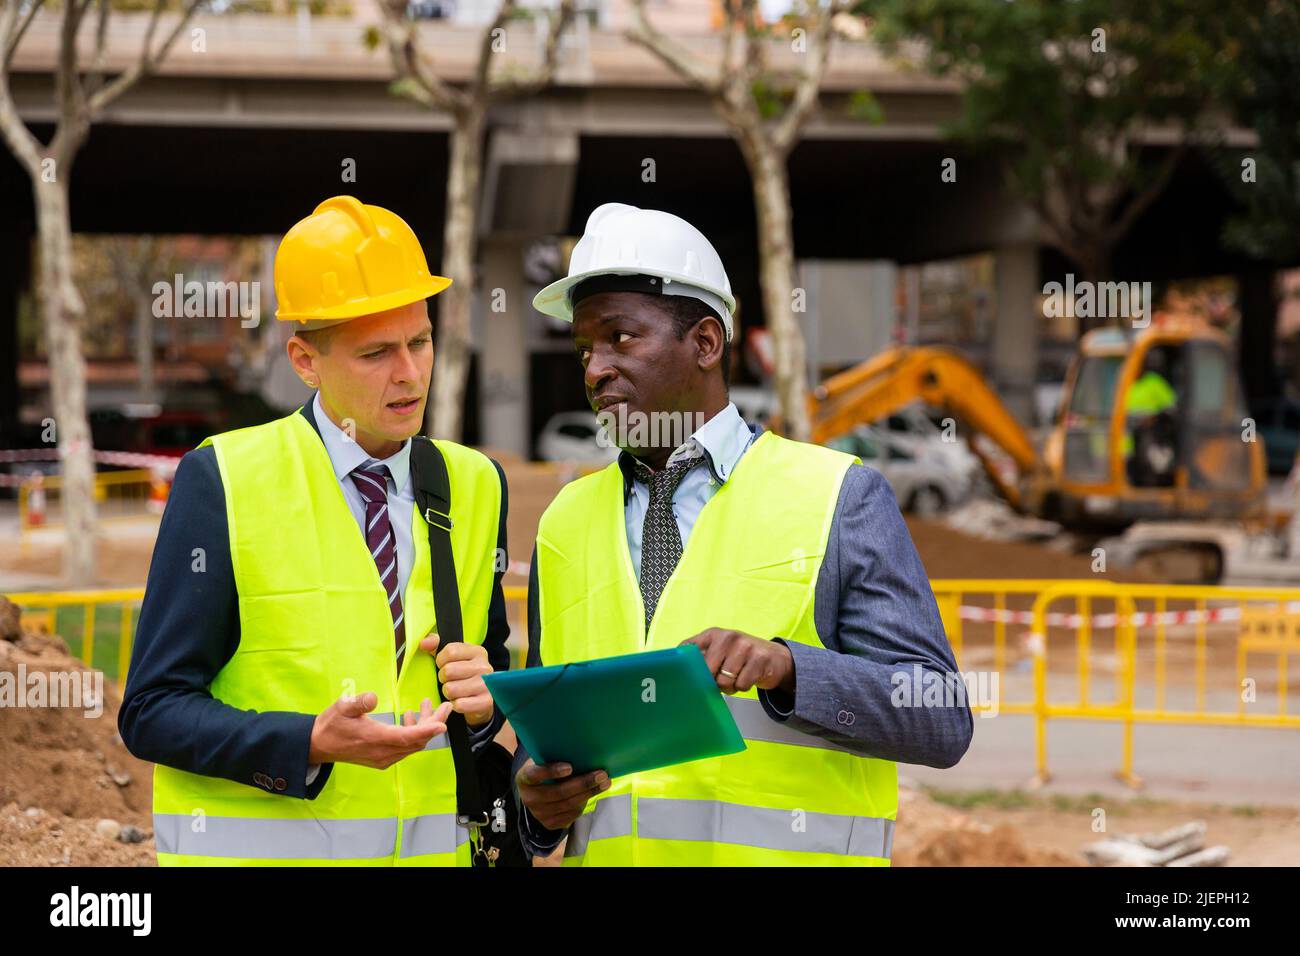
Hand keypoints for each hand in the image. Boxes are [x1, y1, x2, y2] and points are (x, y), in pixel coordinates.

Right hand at [309, 691, 452, 769]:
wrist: (318, 745)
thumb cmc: (331, 724)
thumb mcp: (341, 707)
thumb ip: (358, 703)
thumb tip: (372, 697)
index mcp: (375, 739)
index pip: (408, 737)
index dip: (427, 730)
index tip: (443, 722)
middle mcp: (383, 753)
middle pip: (417, 741)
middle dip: (433, 724)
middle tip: (445, 706)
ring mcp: (384, 758)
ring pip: (413, 745)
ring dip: (424, 727)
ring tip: (425, 706)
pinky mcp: (382, 759)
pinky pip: (405, 748)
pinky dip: (414, 734)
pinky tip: (409, 718)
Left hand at [421, 632, 493, 726]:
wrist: (480, 696)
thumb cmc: (463, 674)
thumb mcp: (451, 656)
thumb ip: (435, 645)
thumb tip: (424, 643)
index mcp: (477, 651)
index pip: (450, 651)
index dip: (441, 660)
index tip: (444, 664)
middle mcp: (484, 666)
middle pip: (448, 671)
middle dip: (443, 678)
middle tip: (450, 680)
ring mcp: (487, 685)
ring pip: (451, 689)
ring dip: (448, 693)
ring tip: (456, 691)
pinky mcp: (486, 702)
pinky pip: (459, 704)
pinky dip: (455, 705)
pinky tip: (461, 700)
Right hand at [516, 759, 609, 830]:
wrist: (534, 793)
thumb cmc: (543, 770)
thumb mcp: (542, 760)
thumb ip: (554, 757)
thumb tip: (581, 751)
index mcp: (524, 778)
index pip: (535, 774)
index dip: (551, 771)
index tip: (570, 767)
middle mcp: (529, 798)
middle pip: (558, 793)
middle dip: (582, 783)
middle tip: (601, 774)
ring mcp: (538, 814)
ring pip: (568, 805)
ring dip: (589, 794)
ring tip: (604, 783)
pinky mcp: (549, 824)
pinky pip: (570, 815)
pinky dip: (583, 805)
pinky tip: (592, 794)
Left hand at [681, 628, 794, 694]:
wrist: (775, 658)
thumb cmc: (741, 657)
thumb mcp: (720, 651)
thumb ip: (701, 657)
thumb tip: (678, 674)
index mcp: (712, 634)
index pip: (689, 649)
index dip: (685, 667)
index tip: (683, 677)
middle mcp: (728, 637)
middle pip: (707, 671)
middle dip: (713, 681)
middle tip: (721, 678)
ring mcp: (745, 647)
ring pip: (724, 681)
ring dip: (730, 686)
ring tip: (736, 677)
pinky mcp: (759, 659)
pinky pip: (742, 685)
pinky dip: (743, 687)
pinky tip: (748, 677)